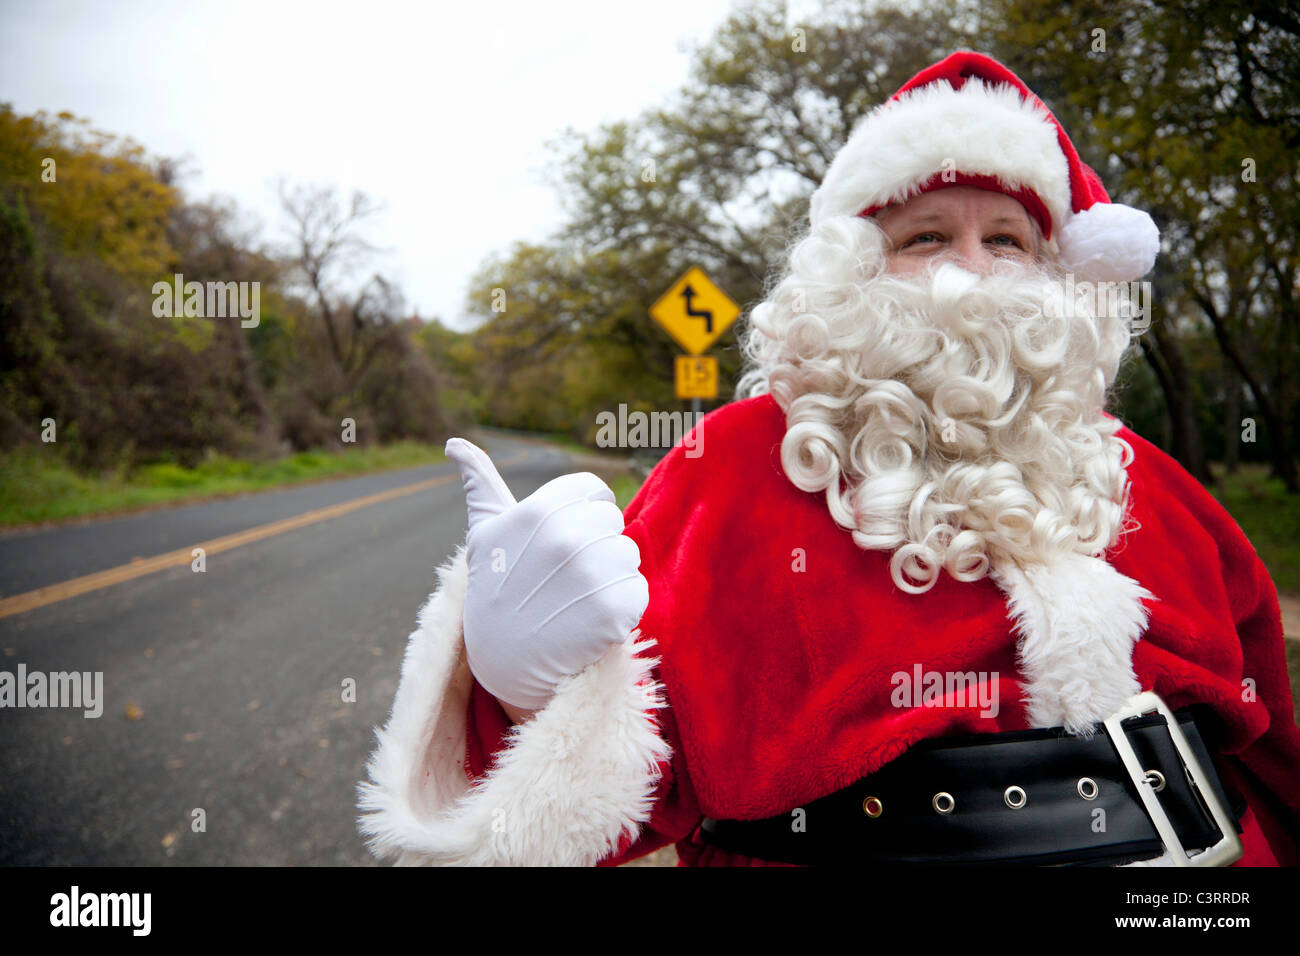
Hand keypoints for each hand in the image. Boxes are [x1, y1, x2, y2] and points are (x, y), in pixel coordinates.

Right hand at [446, 438, 648, 711]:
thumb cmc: (497, 590)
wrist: (505, 664)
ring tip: (574, 600)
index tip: (557, 545)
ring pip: (629, 556)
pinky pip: (638, 591)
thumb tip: (455, 444)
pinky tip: (589, 621)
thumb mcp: (485, 534)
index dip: (580, 516)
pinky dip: (621, 608)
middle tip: (563, 579)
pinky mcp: (614, 612)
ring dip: (609, 578)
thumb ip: (481, 484)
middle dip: (596, 547)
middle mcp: (564, 537)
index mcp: (538, 510)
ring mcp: (590, 575)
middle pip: (613, 523)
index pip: (594, 491)